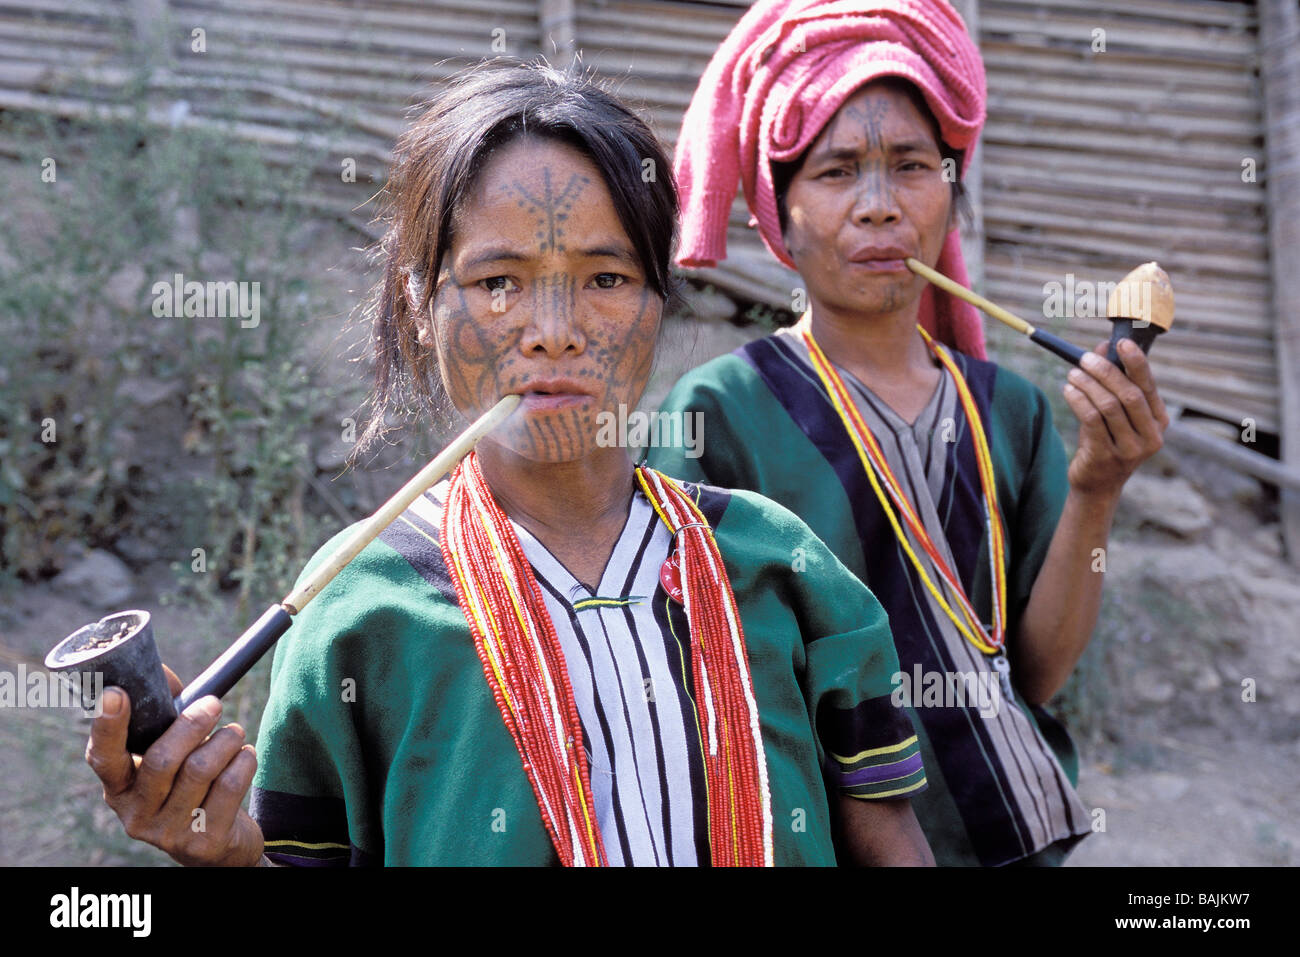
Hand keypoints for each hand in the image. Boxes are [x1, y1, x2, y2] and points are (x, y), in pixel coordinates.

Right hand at [85, 664, 264, 866]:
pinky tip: (245, 756)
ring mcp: (168, 833)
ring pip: (200, 769)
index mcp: (119, 788)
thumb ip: (164, 717)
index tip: (116, 692)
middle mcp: (135, 814)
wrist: (217, 844)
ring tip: (234, 732)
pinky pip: (230, 786)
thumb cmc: (189, 784)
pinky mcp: (204, 842)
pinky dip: (244, 761)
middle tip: (213, 704)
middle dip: (192, 724)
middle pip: (162, 760)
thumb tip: (160, 671)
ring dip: (225, 740)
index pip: (103, 758)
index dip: (107, 726)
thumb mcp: (170, 756)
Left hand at [1062, 337, 1168, 497]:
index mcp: (1159, 421)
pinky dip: (1078, 401)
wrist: (1097, 485)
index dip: (1136, 362)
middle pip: (1129, 395)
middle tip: (1084, 359)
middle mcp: (1151, 436)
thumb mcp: (1113, 412)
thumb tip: (1103, 346)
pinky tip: (1068, 390)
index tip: (1122, 342)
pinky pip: (1092, 420)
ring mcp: (1130, 449)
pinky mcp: (1106, 457)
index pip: (1148, 386)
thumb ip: (1113, 382)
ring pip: (1108, 406)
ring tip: (1072, 374)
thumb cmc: (1106, 440)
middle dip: (1106, 372)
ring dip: (1088, 385)